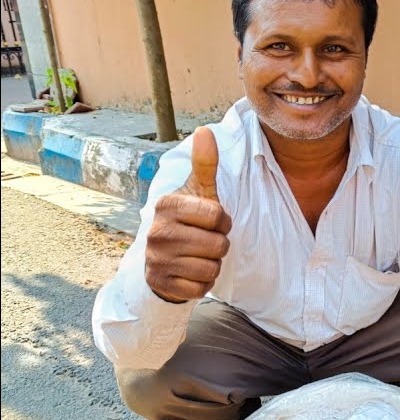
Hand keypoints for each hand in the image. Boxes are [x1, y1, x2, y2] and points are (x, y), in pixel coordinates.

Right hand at [145, 126, 231, 303]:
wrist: (163, 258)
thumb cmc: (188, 220)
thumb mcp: (198, 192)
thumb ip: (205, 164)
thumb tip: (205, 130)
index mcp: (167, 205)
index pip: (218, 216)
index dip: (222, 221)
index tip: (210, 221)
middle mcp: (156, 231)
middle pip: (218, 245)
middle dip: (219, 245)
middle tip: (204, 241)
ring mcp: (156, 259)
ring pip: (211, 268)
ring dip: (212, 264)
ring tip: (197, 256)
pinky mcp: (160, 284)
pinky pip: (200, 289)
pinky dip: (202, 283)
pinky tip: (190, 272)